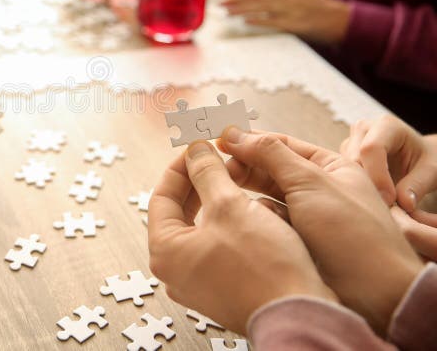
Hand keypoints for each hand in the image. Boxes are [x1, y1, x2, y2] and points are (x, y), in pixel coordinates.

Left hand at [148, 141, 335, 334]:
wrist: (300, 314)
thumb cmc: (263, 264)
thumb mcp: (230, 205)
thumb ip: (207, 173)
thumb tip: (195, 150)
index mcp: (165, 251)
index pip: (162, 196)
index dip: (180, 166)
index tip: (197, 147)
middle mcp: (174, 273)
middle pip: (179, 214)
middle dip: (199, 183)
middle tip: (216, 159)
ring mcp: (197, 285)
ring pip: (202, 230)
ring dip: (217, 202)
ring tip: (236, 180)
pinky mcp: (222, 291)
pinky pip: (219, 248)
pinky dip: (231, 226)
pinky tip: (251, 212)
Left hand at [219, 0, 350, 43]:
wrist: (342, 20)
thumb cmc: (318, 10)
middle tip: (219, 3)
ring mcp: (292, 9)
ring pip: (261, 4)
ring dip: (241, 7)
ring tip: (226, 11)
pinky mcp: (295, 24)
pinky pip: (272, 21)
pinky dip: (257, 20)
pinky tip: (244, 22)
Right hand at [220, 128, 423, 332]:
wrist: (375, 293)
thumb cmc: (354, 234)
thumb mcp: (310, 182)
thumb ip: (271, 154)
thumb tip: (237, 134)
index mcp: (329, 167)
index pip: (280, 144)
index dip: (249, 141)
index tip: (219, 141)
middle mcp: (318, 189)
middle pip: (270, 170)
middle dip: (244, 169)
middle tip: (217, 171)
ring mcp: (308, 217)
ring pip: (267, 198)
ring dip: (249, 196)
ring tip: (226, 196)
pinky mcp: (299, 242)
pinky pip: (270, 224)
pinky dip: (259, 221)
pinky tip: (249, 223)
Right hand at [340, 115, 436, 211]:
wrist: (417, 155)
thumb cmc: (426, 160)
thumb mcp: (431, 171)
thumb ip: (417, 186)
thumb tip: (404, 205)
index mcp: (386, 125)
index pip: (371, 149)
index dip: (378, 176)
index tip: (391, 200)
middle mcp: (363, 129)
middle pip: (354, 161)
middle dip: (368, 185)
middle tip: (386, 206)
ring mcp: (350, 141)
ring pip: (344, 169)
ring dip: (360, 188)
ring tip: (381, 201)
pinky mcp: (343, 155)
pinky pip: (342, 174)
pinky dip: (355, 188)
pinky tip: (371, 196)